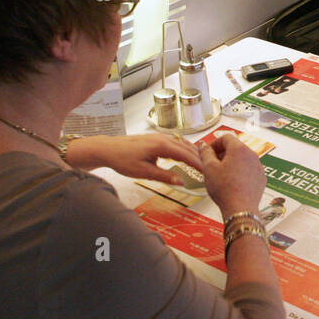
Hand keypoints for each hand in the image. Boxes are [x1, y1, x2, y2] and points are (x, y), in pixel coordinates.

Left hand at [65, 134, 201, 183]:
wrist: (109, 149)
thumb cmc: (123, 159)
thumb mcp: (144, 172)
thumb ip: (164, 176)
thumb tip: (181, 181)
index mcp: (162, 146)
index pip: (186, 155)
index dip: (198, 164)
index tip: (207, 171)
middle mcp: (163, 139)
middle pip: (187, 148)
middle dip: (199, 158)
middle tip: (210, 169)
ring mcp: (160, 137)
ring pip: (182, 144)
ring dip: (193, 153)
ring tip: (203, 163)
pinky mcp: (156, 139)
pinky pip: (176, 143)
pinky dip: (185, 150)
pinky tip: (187, 155)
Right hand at [197, 133, 265, 217]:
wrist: (240, 209)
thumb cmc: (225, 189)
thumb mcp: (209, 168)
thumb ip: (205, 153)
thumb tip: (204, 146)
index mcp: (239, 149)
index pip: (226, 137)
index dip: (214, 143)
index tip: (208, 152)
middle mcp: (252, 155)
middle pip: (236, 147)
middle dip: (223, 153)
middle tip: (212, 164)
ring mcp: (258, 167)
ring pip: (243, 159)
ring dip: (232, 163)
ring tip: (221, 175)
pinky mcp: (261, 178)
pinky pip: (249, 170)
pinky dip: (240, 172)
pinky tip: (232, 183)